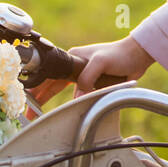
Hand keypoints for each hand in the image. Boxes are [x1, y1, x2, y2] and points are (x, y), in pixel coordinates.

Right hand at [28, 36, 154, 106]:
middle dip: (39, 97)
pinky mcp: (93, 82)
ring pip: (64, 90)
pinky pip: (79, 94)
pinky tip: (65, 110)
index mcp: (73, 58)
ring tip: (40, 111)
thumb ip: (88, 78)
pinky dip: (71, 102)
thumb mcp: (100, 62)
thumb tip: (78, 96)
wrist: (138, 56)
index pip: (51, 74)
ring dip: (53, 99)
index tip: (29, 100)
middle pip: (52, 84)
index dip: (39, 88)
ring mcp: (84, 75)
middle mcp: (76, 66)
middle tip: (29, 112)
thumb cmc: (120, 54)